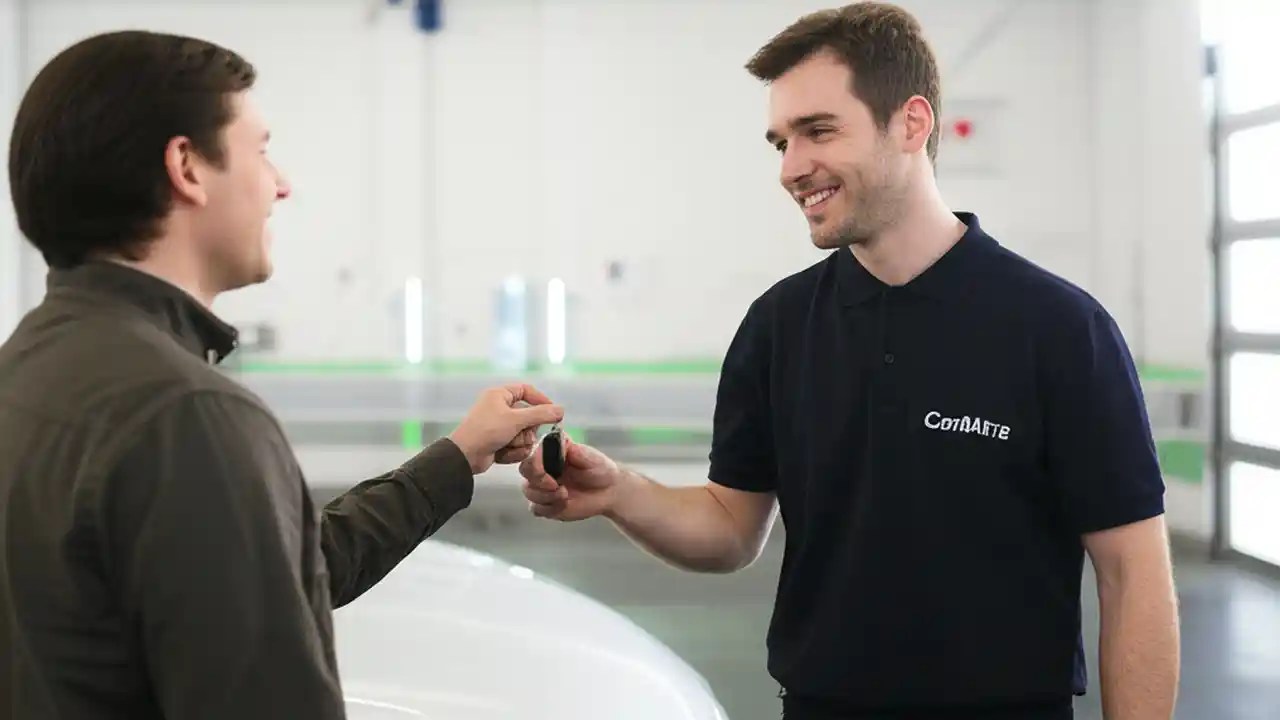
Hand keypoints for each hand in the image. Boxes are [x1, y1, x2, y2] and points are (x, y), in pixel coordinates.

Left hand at [448, 383, 563, 473]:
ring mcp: (498, 426)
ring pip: (524, 433)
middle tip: (522, 434)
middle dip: (527, 430)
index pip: (526, 390)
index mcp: (499, 395)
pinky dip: (512, 451)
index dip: (541, 400)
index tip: (553, 412)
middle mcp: (499, 408)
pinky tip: (502, 453)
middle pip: (528, 416)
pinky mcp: (498, 442)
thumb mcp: (516, 420)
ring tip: (508, 445)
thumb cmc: (486, 431)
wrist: (464, 456)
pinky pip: (516, 445)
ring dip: (520, 442)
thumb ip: (541, 414)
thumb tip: (561, 410)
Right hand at [520, 433, 621, 520]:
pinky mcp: (546, 504)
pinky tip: (564, 505)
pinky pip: (536, 509)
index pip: (532, 454)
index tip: (548, 474)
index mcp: (550, 452)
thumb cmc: (599, 469)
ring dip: (545, 497)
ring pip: (529, 492)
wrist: (608, 491)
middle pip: (525, 472)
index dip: (535, 465)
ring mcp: (542, 486)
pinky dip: (549, 509)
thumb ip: (576, 451)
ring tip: (565, 496)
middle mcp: (543, 467)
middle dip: (539, 482)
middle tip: (557, 487)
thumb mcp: (592, 458)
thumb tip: (562, 439)